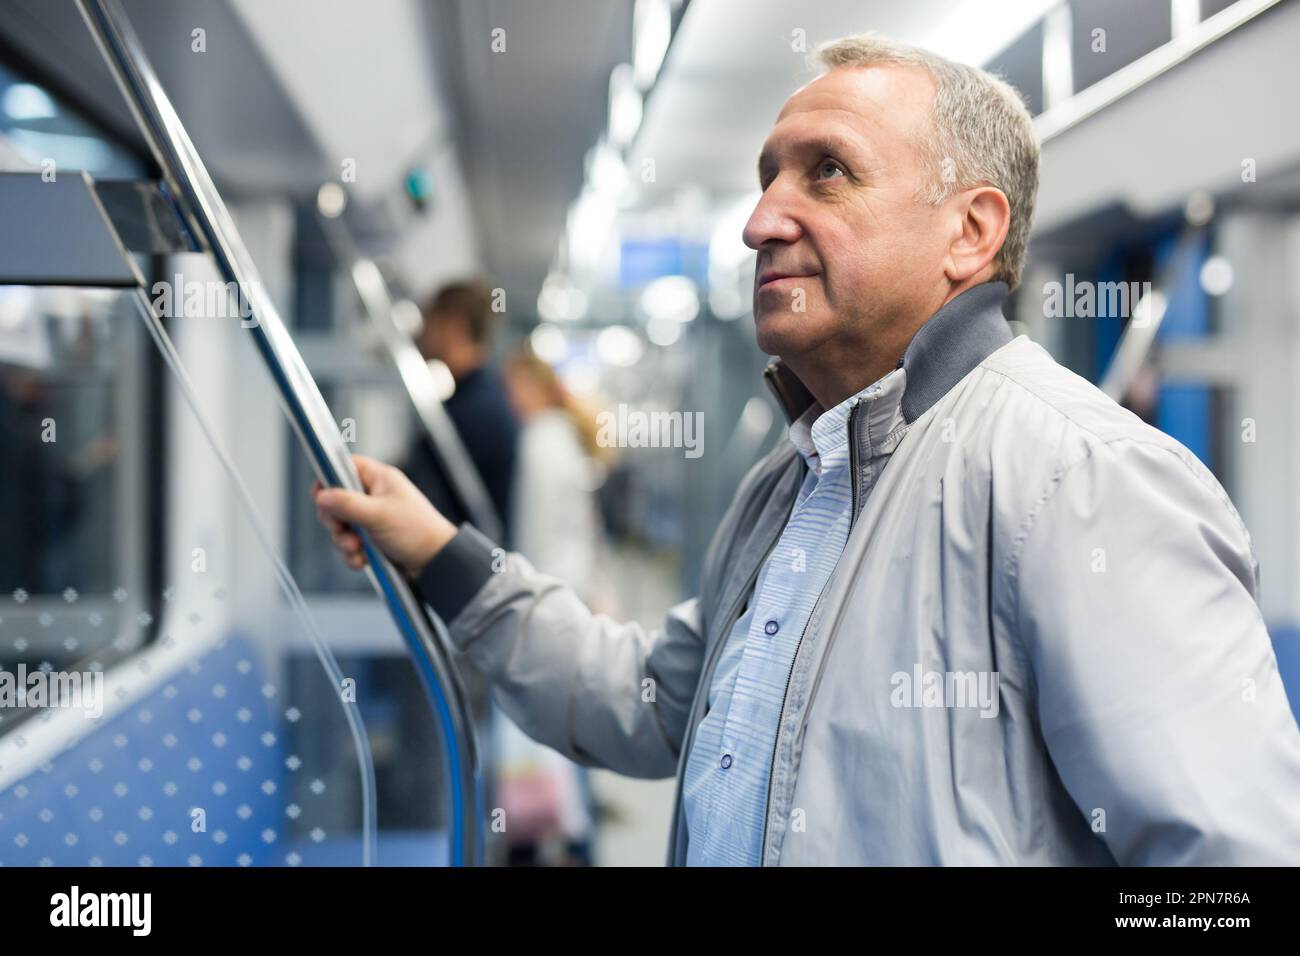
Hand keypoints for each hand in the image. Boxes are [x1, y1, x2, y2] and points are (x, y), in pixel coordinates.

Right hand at [312, 454, 457, 577]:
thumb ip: (347, 504)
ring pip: (341, 526)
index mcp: (379, 479)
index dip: (328, 479)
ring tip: (357, 550)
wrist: (436, 562)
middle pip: (336, 500)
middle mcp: (373, 496)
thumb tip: (321, 496)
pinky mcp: (372, 539)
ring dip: (343, 541)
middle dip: (335, 521)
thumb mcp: (379, 515)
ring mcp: (372, 518)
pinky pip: (349, 544)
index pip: (344, 467)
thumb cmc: (416, 532)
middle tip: (343, 531)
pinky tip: (363, 561)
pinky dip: (352, 554)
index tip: (321, 498)